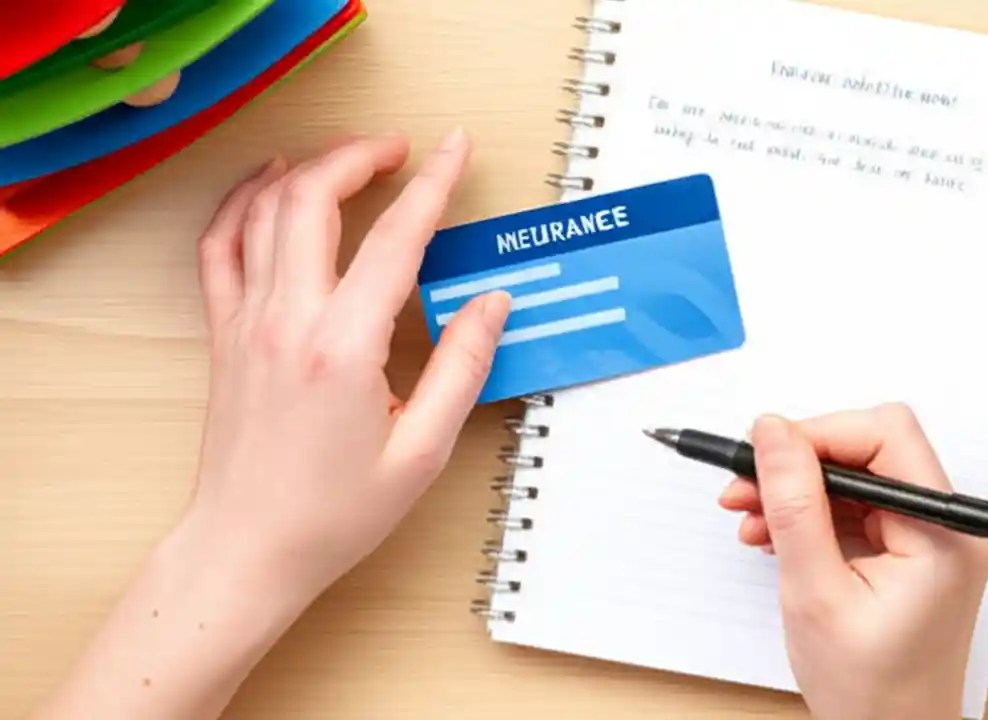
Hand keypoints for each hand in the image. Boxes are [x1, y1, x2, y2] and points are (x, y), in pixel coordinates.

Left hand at [181, 130, 509, 609]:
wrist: (246, 549)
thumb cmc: (333, 514)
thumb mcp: (421, 452)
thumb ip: (461, 368)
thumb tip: (491, 304)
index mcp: (343, 346)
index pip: (395, 239)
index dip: (433, 184)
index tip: (456, 148)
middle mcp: (287, 319)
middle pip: (313, 199)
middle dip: (359, 156)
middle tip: (401, 149)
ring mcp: (246, 322)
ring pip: (263, 211)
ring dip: (307, 169)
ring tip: (349, 159)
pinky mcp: (224, 335)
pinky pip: (220, 247)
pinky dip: (241, 203)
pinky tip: (266, 186)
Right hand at [720, 408, 987, 719]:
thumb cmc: (868, 690)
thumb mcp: (815, 592)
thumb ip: (794, 504)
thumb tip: (772, 432)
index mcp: (944, 533)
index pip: (886, 435)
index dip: (819, 434)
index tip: (763, 452)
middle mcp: (949, 525)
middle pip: (869, 448)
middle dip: (800, 462)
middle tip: (744, 485)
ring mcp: (932, 536)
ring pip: (857, 475)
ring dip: (798, 489)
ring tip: (750, 517)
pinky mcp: (912, 548)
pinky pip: (858, 506)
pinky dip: (812, 513)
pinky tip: (774, 534)